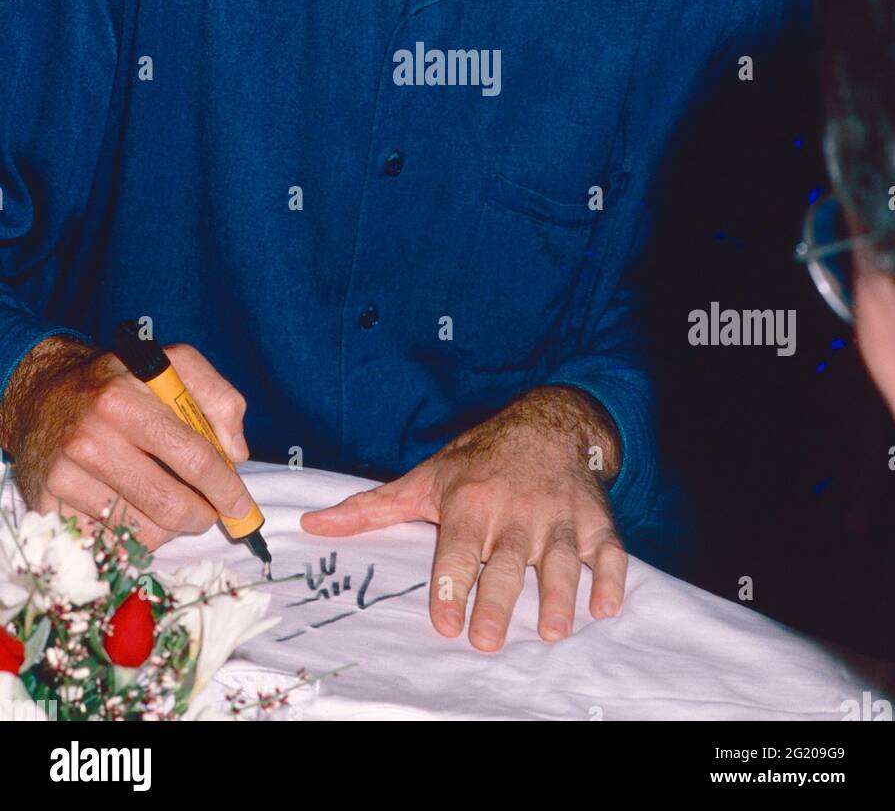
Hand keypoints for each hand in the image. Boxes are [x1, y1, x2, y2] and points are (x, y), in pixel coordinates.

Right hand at [0, 335, 252, 549]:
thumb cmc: (119, 382)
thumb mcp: (172, 364)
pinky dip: (135, 535)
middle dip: (202, 515)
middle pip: (168, 504)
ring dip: (170, 527)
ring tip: (170, 502)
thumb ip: (218, 397)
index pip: (191, 457)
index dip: (224, 486)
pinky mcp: (48, 506)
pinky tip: (136, 509)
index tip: (241, 505)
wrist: (41, 394)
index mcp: (123, 399)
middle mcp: (89, 439)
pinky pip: (111, 542)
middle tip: (210, 511)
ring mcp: (64, 476)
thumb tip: (237, 454)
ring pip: (143, 531)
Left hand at [301, 386, 626, 650]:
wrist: (547, 422)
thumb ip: (373, 509)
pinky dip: (611, 578)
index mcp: (471, 501)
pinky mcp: (595, 521)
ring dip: (559, 594)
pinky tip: (605, 607)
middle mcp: (516, 510)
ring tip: (552, 631)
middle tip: (487, 640)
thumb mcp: (426, 478)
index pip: (459, 548)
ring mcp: (559, 516)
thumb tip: (313, 526)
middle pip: (507, 563)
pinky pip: (609, 550)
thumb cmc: (480, 460)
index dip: (452, 585)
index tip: (445, 623)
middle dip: (498, 601)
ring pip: (560, 559)